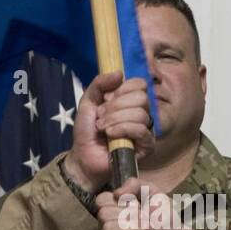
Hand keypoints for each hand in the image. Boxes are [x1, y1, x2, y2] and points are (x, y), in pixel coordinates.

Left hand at [65, 72, 153, 192]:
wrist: (83, 156)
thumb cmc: (87, 131)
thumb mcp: (88, 101)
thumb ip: (99, 84)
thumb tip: (119, 73)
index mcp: (130, 101)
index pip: (140, 84)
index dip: (123, 89)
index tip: (107, 99)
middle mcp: (141, 113)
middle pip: (141, 98)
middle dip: (116, 106)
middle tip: (101, 116)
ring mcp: (145, 130)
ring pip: (140, 114)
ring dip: (116, 119)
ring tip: (102, 127)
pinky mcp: (147, 146)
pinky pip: (141, 130)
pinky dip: (122, 129)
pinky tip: (110, 134)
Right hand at [97, 178, 190, 229]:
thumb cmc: (165, 219)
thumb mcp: (154, 193)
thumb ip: (135, 184)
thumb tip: (117, 193)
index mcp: (116, 208)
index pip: (101, 200)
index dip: (117, 201)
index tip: (135, 205)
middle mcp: (109, 224)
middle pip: (104, 214)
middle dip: (130, 216)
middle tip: (147, 221)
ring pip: (107, 229)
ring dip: (131, 228)